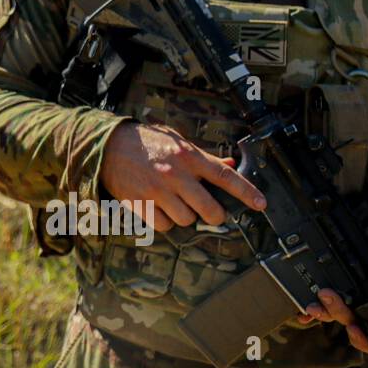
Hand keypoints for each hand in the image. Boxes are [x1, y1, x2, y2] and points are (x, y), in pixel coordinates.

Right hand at [100, 122, 266, 232]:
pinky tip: (159, 208)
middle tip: (211, 213)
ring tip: (176, 204)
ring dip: (186, 216)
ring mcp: (157, 190)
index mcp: (188, 156)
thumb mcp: (176, 141)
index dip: (246, 192)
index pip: (224, 177)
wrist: (106, 145)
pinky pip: (164, 226)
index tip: (261, 204)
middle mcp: (175, 174)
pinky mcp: (140, 203)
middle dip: (215, 215)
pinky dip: (165, 221)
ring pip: (187, 220)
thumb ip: (203, 156)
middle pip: (209, 209)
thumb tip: (230, 167)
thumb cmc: (146, 142)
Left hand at [296, 225, 367, 353]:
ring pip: (332, 313)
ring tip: (312, 304)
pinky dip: (308, 310)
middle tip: (327, 295)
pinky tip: (301, 310)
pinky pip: (318, 302)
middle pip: (349, 319)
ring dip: (321, 312)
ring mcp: (345, 297)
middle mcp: (363, 305)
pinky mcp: (330, 287)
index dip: (364, 339)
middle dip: (336, 312)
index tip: (354, 330)